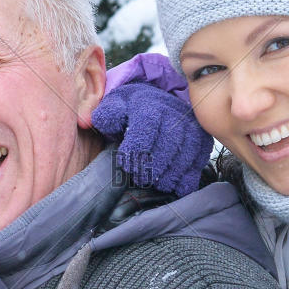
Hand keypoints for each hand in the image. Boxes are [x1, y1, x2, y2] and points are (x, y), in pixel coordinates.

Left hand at [89, 81, 212, 195]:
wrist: (154, 101)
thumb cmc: (129, 111)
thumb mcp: (112, 108)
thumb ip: (102, 116)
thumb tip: (87, 122)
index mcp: (147, 103)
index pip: (146, 124)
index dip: (137, 147)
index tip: (127, 165)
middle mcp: (172, 111)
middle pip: (169, 140)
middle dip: (155, 164)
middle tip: (141, 179)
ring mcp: (190, 124)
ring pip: (187, 150)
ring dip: (173, 172)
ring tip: (158, 184)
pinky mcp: (201, 137)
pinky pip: (200, 157)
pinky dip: (190, 174)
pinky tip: (178, 187)